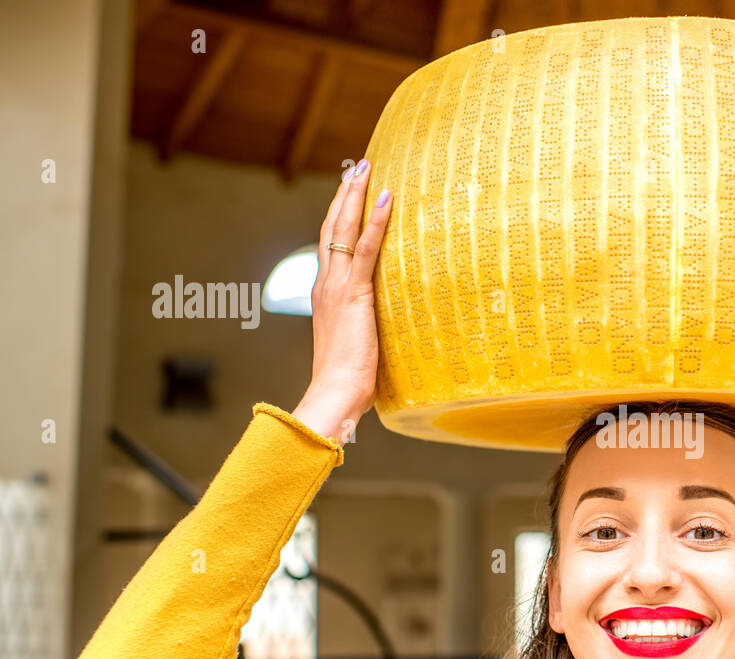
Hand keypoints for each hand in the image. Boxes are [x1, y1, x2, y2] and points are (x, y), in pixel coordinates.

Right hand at [292, 159, 392, 442]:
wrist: (335, 392)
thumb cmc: (347, 378)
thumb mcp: (356, 344)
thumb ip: (364, 328)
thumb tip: (379, 328)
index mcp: (326, 293)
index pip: (332, 246)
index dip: (339, 217)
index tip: (349, 193)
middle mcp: (327, 283)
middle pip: (332, 227)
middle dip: (344, 194)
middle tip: (356, 166)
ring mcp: (338, 286)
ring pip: (344, 229)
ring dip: (355, 195)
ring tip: (366, 168)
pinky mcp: (354, 293)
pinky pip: (366, 249)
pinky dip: (376, 221)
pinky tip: (385, 198)